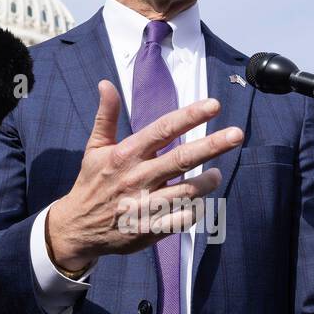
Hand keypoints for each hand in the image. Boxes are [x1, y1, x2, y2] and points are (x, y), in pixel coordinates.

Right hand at [44, 80, 241, 271]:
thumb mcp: (94, 148)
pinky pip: (180, 220)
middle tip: (237, 134)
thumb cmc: (91, 183)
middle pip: (181, 158)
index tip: (214, 105)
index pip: (163, 129)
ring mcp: (143, 205)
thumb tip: (106, 84)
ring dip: (207, 181)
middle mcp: (136, 177)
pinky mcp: (147, 229)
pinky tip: (201, 204)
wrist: (76, 228)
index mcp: (125, 154)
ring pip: (186, 191)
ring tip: (216, 174)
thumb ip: (106, 117)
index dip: (190, 116)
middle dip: (212, 145)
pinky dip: (194, 212)